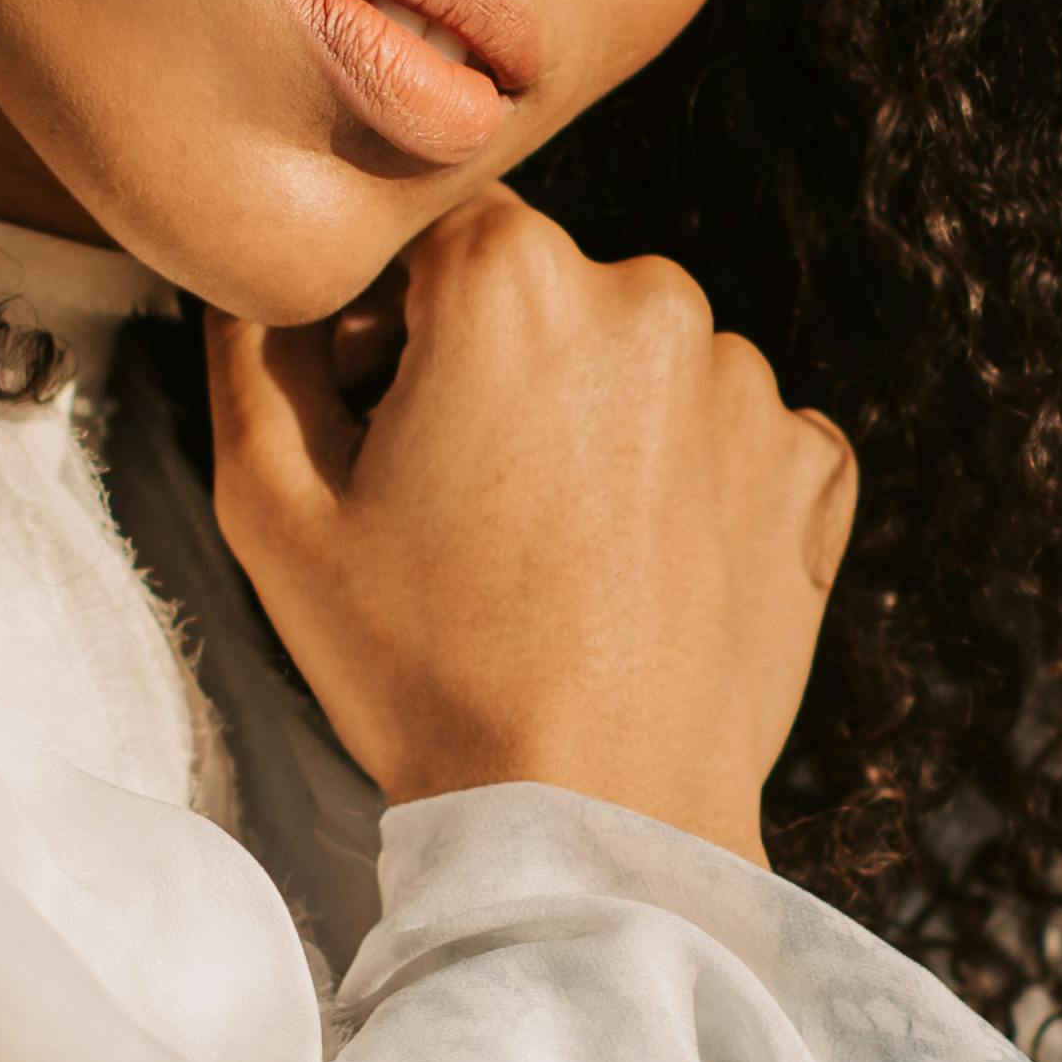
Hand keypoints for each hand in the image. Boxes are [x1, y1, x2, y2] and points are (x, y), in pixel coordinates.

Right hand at [206, 194, 857, 867]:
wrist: (594, 821)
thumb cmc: (427, 670)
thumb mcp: (272, 513)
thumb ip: (251, 353)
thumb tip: (261, 279)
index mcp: (515, 277)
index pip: (436, 241)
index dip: (392, 328)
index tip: (381, 428)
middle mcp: (652, 298)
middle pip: (548, 298)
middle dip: (498, 375)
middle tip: (460, 509)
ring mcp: (749, 386)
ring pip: (642, 367)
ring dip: (596, 428)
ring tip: (552, 556)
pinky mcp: (810, 471)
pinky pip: (736, 437)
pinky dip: (689, 483)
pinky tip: (636, 572)